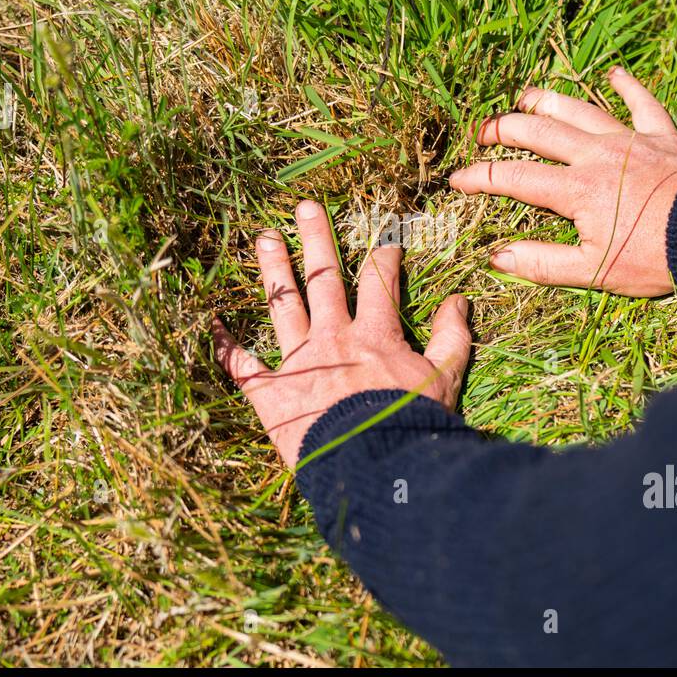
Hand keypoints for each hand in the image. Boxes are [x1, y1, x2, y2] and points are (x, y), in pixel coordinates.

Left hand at [212, 200, 472, 466]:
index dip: (384, 255)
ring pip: (283, 305)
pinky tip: (215, 323)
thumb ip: (453, 337)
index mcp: (375, 333)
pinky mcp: (270, 392)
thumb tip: (460, 299)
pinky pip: (243, 365)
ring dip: (274, 270)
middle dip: (317, 240)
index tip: (386, 235)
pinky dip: (228, 346)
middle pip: (324, 279)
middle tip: (306, 208)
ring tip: (265, 238)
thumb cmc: (412, 425)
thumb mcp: (444, 378)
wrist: (374, 467)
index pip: (380, 281)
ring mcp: (298, 361)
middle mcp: (333, 337)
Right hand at [449, 67, 676, 296]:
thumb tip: (498, 257)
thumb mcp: (593, 270)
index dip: (480, 177)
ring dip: (549, 102)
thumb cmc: (654, 259)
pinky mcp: (663, 136)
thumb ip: (542, 263)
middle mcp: (596, 155)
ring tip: (525, 98)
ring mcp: (630, 141)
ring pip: (580, 111)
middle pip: (539, 133)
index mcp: (575, 190)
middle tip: (484, 132)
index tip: (456, 179)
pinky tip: (613, 74)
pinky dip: (627, 87)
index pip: (515, 178)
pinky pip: (642, 103)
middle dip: (504, 129)